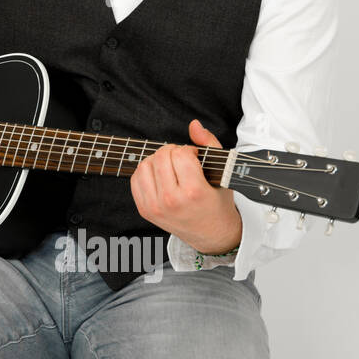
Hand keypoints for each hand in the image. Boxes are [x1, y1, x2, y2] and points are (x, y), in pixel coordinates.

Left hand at [130, 118, 241, 254]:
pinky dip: (146, 172)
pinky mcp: (145, 210)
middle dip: (172, 152)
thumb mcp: (222, 173)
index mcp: (194, 192)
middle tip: (182, 160)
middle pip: (161, 157)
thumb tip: (193, 125)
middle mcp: (171, 201)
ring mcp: (155, 207)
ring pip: (144, 165)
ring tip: (171, 167)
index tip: (195, 157)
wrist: (212, 234)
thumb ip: (209, 144)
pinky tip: (160, 176)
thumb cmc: (217, 203)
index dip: (189, 150)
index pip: (180, 154)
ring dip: (157, 160)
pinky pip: (135, 179)